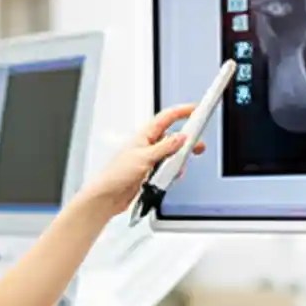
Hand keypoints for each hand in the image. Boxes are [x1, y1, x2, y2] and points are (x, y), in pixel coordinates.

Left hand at [81, 104, 205, 217]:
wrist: (107, 197)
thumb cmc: (116, 175)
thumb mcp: (144, 158)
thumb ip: (165, 148)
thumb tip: (181, 138)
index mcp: (144, 135)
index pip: (166, 117)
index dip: (182, 111)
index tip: (196, 109)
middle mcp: (148, 145)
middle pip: (173, 137)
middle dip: (186, 141)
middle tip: (198, 145)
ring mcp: (150, 159)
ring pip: (172, 155)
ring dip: (177, 161)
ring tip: (179, 167)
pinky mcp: (151, 173)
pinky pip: (167, 169)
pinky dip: (172, 172)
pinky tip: (169, 177)